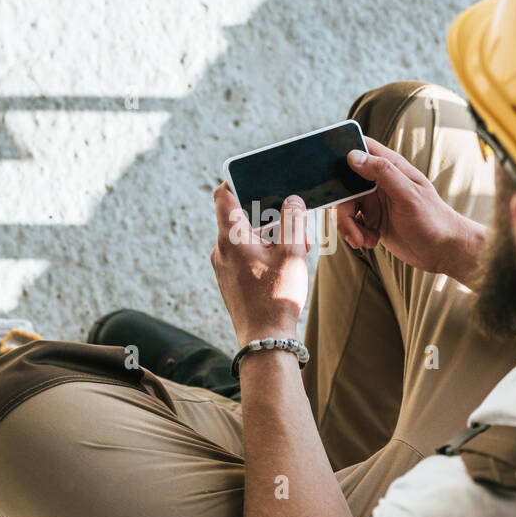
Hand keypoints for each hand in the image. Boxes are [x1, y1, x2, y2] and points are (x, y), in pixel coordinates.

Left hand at [211, 184, 309, 346]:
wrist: (265, 341)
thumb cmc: (276, 297)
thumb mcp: (292, 252)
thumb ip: (292, 220)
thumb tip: (292, 200)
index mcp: (230, 237)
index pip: (224, 195)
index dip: (238, 180)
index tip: (256, 176)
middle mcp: (220, 250)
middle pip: (239, 216)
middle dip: (266, 213)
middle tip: (290, 216)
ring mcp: (223, 267)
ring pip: (244, 238)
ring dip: (269, 235)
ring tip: (295, 245)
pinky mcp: (230, 281)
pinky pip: (244, 256)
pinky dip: (263, 251)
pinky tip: (285, 262)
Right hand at [334, 137, 488, 288]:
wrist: (443, 251)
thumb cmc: (434, 220)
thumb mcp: (408, 195)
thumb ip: (382, 173)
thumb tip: (354, 156)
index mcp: (390, 167)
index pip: (361, 148)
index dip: (342, 153)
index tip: (329, 171)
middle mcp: (380, 182)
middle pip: (345, 184)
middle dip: (341, 206)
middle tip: (348, 225)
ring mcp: (375, 201)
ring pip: (345, 207)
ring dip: (348, 226)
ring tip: (362, 240)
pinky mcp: (373, 220)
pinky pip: (352, 223)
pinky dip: (355, 234)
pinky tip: (370, 241)